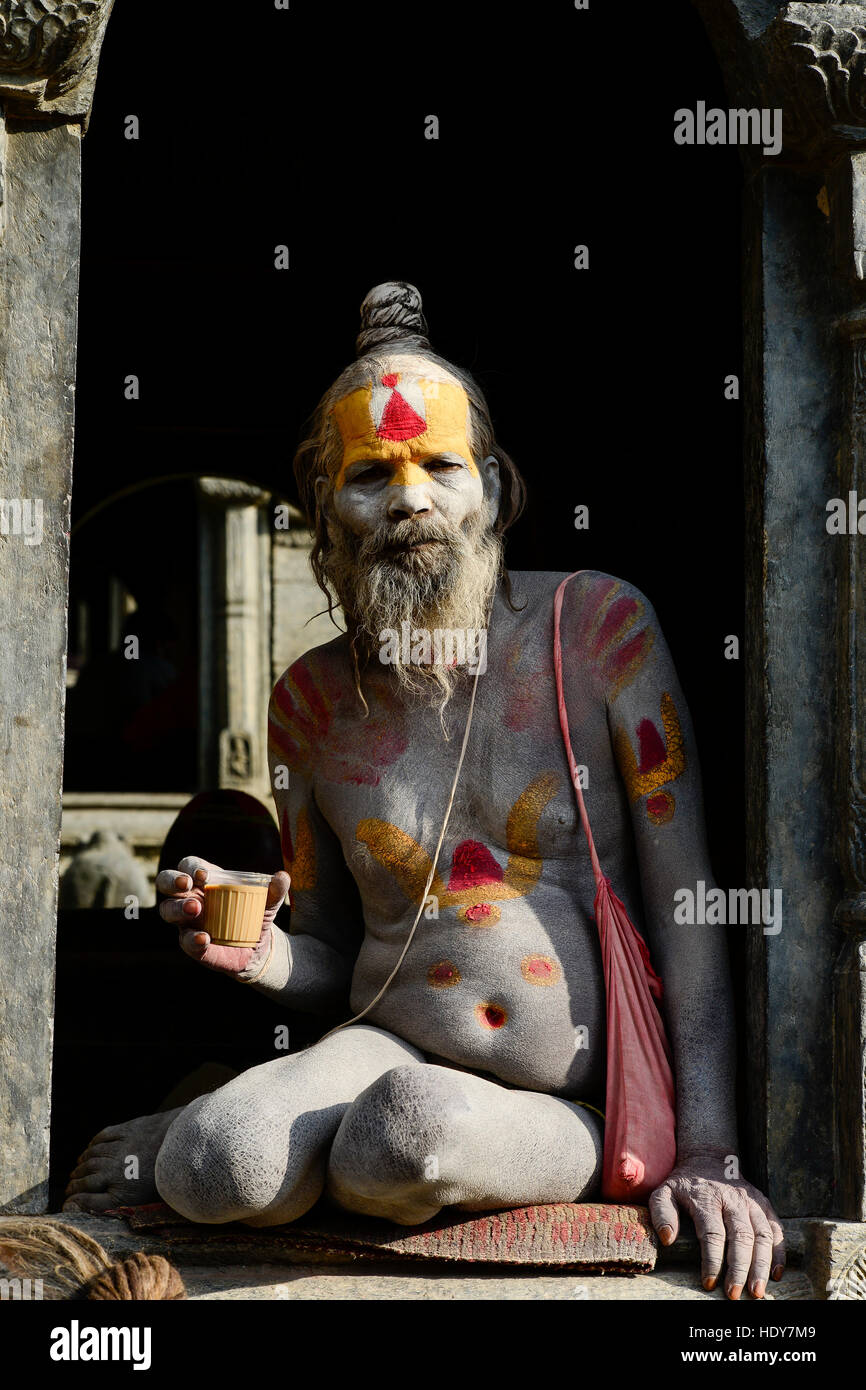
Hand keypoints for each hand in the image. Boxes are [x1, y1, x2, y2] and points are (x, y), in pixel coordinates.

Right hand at [156, 855, 289, 977]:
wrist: (259, 946)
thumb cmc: (256, 914)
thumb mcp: (269, 901)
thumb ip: (275, 889)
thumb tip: (282, 877)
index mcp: (204, 880)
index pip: (188, 866)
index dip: (191, 867)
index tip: (204, 875)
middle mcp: (189, 897)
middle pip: (165, 882)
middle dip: (172, 881)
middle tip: (187, 885)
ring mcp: (186, 921)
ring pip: (167, 910)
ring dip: (177, 908)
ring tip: (195, 909)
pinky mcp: (191, 943)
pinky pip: (185, 940)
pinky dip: (192, 939)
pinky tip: (204, 938)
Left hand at [649, 1148, 785, 1298]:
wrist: (709, 1157)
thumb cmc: (684, 1183)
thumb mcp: (664, 1192)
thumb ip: (662, 1213)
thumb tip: (668, 1239)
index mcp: (707, 1199)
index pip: (712, 1234)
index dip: (712, 1261)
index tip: (709, 1283)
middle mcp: (733, 1200)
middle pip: (741, 1237)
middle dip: (740, 1269)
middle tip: (736, 1294)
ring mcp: (751, 1202)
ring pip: (762, 1235)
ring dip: (762, 1265)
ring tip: (758, 1292)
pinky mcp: (764, 1203)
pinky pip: (776, 1229)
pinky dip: (780, 1252)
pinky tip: (776, 1273)